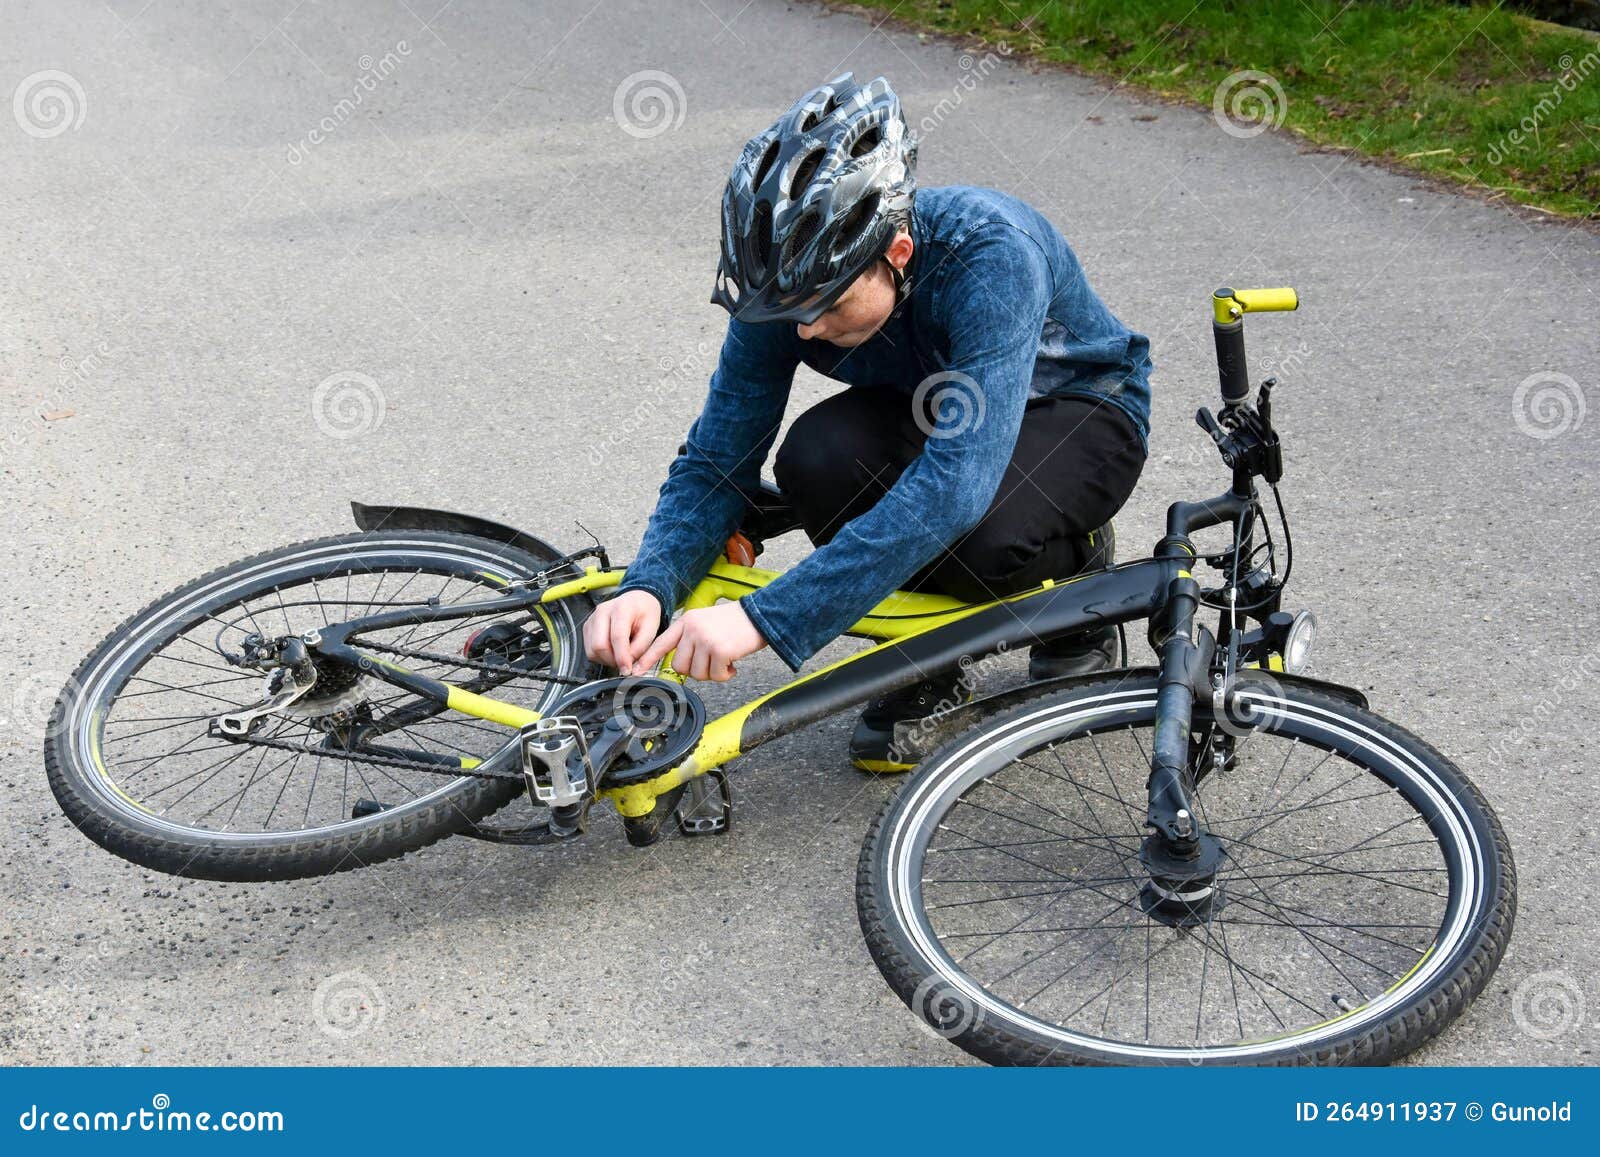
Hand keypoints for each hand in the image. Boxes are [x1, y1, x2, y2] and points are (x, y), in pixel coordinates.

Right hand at [583, 589, 661, 674]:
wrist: (637, 601)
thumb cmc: (644, 612)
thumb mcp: (651, 628)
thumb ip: (640, 647)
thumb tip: (628, 664)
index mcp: (621, 608)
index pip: (617, 637)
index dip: (622, 658)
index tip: (627, 670)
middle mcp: (602, 611)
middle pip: (599, 645)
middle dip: (612, 660)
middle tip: (625, 664)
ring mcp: (592, 619)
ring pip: (592, 650)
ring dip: (606, 660)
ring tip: (620, 656)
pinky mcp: (587, 627)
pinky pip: (589, 650)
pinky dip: (600, 656)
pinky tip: (612, 651)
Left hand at [635, 601, 766, 681]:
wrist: (759, 615)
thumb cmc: (735, 623)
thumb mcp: (705, 622)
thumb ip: (690, 638)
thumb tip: (681, 664)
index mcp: (686, 621)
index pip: (660, 642)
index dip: (647, 659)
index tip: (635, 671)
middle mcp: (692, 629)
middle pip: (679, 665)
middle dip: (695, 670)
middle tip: (711, 664)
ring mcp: (705, 639)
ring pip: (697, 673)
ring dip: (712, 673)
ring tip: (724, 662)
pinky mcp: (720, 650)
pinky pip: (715, 676)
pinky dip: (725, 675)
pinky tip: (733, 665)